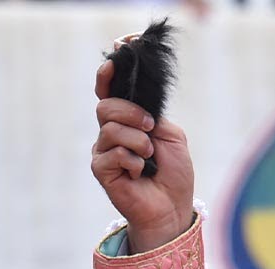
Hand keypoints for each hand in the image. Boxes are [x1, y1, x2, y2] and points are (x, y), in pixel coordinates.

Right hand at [90, 60, 194, 252]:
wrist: (172, 206)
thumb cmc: (173, 172)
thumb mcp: (171, 135)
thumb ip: (153, 114)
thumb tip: (136, 104)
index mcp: (129, 119)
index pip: (110, 91)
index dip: (109, 73)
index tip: (117, 57)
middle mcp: (112, 131)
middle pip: (107, 106)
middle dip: (131, 113)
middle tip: (150, 128)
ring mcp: (103, 149)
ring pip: (109, 128)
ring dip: (137, 141)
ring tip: (149, 156)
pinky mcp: (101, 168)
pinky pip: (111, 153)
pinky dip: (131, 161)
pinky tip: (139, 173)